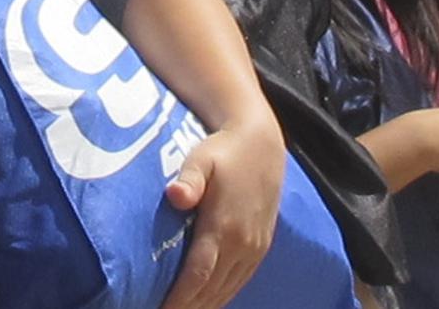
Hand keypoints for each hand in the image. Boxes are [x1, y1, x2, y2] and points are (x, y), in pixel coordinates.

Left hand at [157, 117, 283, 308]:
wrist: (262, 147)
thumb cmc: (222, 151)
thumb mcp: (201, 158)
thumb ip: (189, 178)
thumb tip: (175, 195)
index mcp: (224, 227)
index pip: (198, 273)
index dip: (179, 297)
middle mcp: (242, 244)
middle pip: (211, 288)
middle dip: (187, 306)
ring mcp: (254, 249)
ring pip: (227, 289)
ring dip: (204, 304)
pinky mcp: (260, 247)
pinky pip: (239, 281)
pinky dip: (221, 296)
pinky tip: (206, 301)